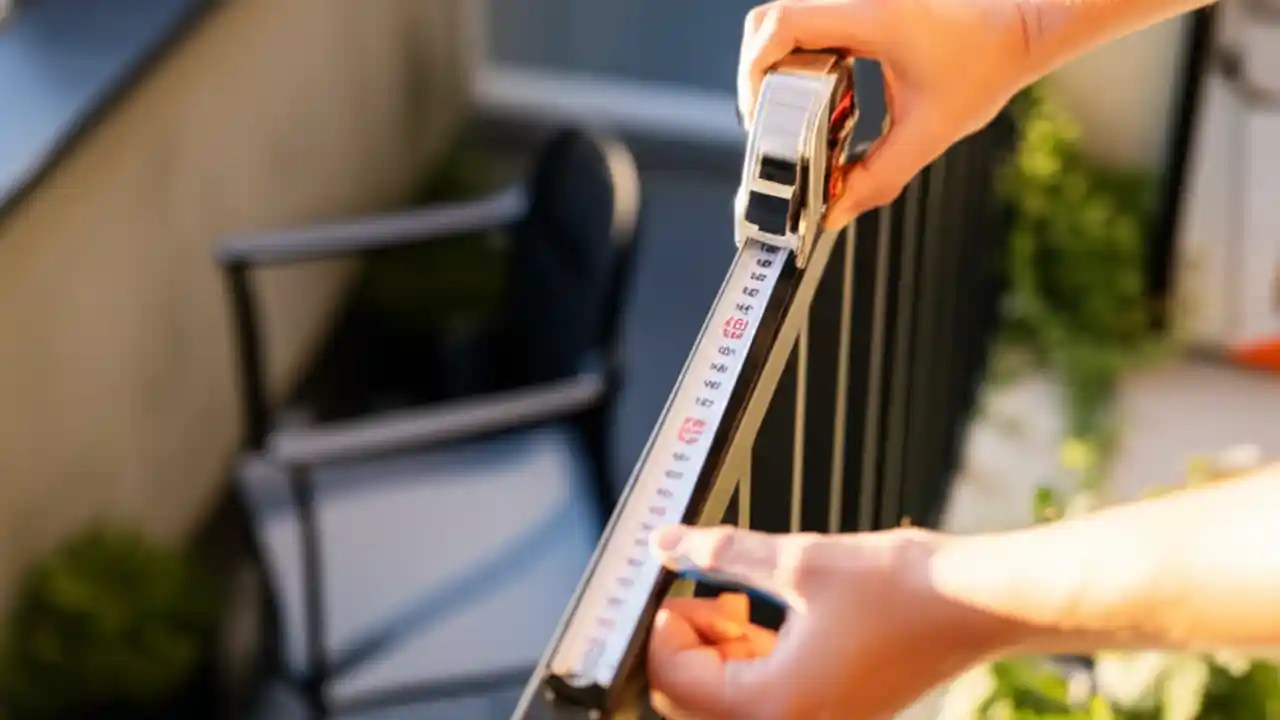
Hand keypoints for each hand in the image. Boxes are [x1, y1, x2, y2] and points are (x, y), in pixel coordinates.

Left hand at [647, 525, 1013, 718]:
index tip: (674, 581)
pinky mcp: (830, 711)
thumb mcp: (798, 561)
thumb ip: (722, 554)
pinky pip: (764, 697)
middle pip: (692, 697)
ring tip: (740, 601)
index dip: (663, 624)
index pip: (673, 677)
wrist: (976, 604)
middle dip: (689, 641)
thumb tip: (666, 542)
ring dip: (718, 650)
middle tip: (710, 591)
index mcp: (772, 705)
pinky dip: (750, 660)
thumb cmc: (899, 587)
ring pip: (725, 699)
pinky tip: (765, 619)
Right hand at [738, 0, 1035, 227]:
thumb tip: (834, 212)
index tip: (761, 113)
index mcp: (871, 17)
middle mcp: (857, 2)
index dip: (756, 69)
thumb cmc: (986, 65)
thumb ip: (876, 178)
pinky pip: (808, 29)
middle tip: (768, 120)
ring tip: (786, 113)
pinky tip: (814, 96)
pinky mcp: (860, 13)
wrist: (1020, 31)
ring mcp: (856, 3)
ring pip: (783, 24)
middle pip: (769, 23)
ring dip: (774, 68)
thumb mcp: (928, 133)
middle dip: (757, 74)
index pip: (782, 25)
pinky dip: (797, 62)